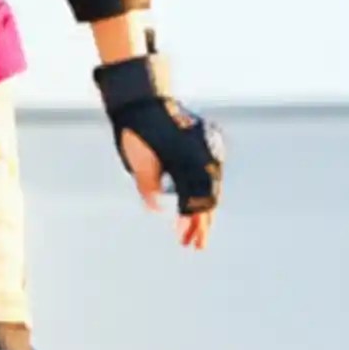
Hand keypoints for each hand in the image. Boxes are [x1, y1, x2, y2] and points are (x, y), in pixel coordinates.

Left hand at [120, 128, 214, 248]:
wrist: (143, 104)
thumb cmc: (138, 133)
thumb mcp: (139, 163)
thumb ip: (148, 187)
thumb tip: (156, 210)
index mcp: (190, 161)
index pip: (194, 200)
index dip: (190, 222)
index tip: (184, 239)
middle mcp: (204, 156)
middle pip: (208, 197)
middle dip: (201, 223)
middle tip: (196, 245)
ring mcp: (207, 149)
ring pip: (210, 187)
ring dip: (201, 210)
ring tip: (194, 233)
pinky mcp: (205, 145)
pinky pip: (208, 175)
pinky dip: (202, 193)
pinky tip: (193, 209)